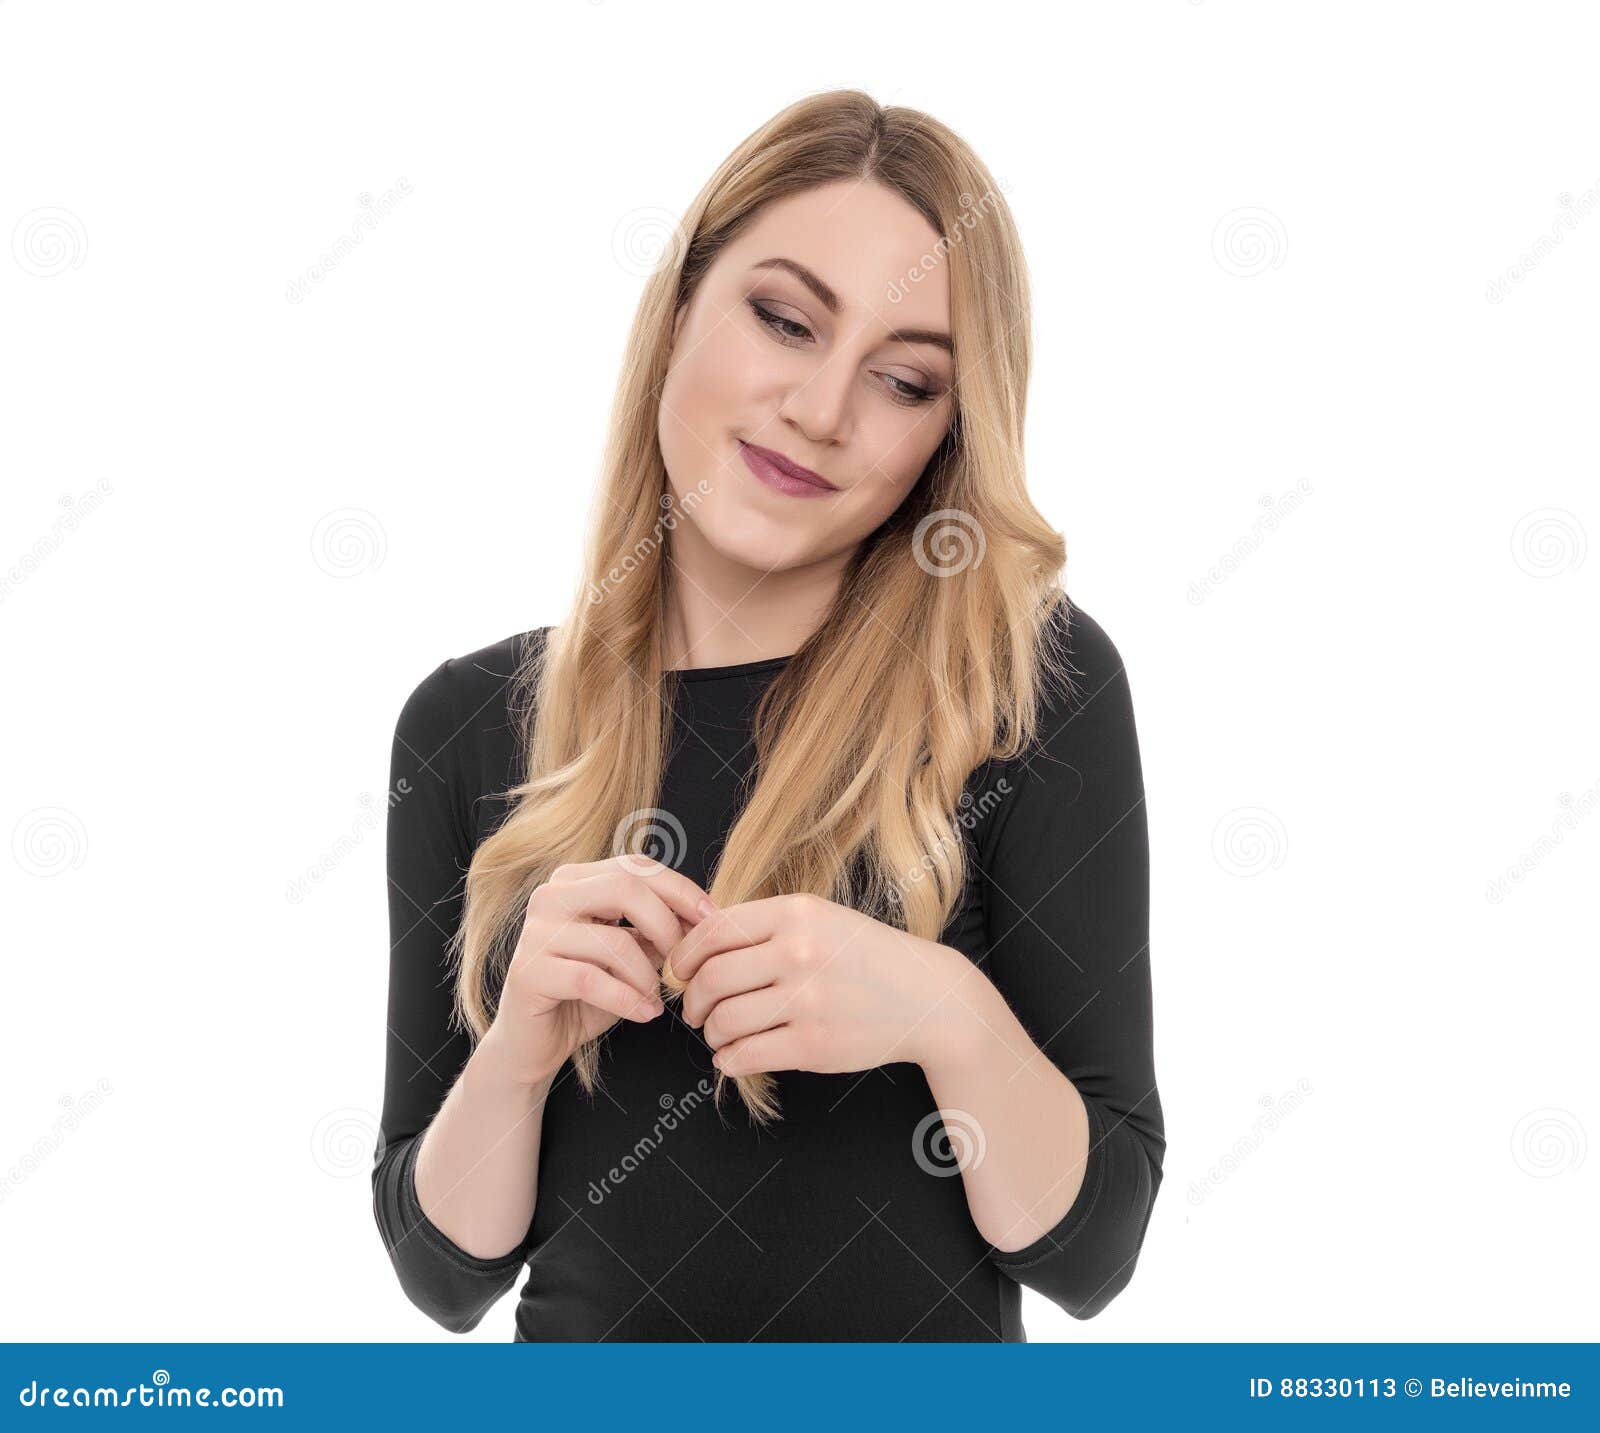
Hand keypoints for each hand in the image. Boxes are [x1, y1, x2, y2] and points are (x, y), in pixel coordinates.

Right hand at [483, 855, 710, 1083]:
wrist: (534, 1043)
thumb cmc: (585, 995)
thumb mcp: (629, 955)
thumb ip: (656, 931)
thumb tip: (701, 917)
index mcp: (574, 880)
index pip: (635, 867)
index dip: (679, 889)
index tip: (711, 918)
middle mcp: (550, 896)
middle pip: (625, 889)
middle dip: (666, 925)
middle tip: (684, 961)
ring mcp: (535, 932)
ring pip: (614, 942)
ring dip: (648, 977)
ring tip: (657, 999)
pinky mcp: (529, 971)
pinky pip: (593, 980)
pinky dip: (629, 1000)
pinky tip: (645, 1013)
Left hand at [663, 893, 972, 1077]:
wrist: (930, 998)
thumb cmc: (867, 957)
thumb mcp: (820, 920)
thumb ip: (765, 926)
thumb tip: (698, 944)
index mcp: (796, 913)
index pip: (713, 931)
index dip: (685, 955)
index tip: (682, 972)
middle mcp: (798, 952)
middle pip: (711, 978)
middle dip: (693, 1000)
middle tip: (696, 1010)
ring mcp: (807, 1000)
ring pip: (723, 1021)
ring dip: (711, 1033)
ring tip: (719, 1034)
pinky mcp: (813, 1045)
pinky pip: (745, 1055)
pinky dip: (728, 1060)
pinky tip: (733, 1056)